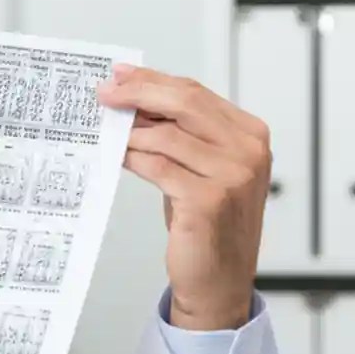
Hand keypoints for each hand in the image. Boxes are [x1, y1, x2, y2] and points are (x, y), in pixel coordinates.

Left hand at [98, 64, 269, 330]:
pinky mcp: (208, 199)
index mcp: (250, 134)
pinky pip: (156, 166)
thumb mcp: (199, 168)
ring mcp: (231, 175)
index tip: (121, 75)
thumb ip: (179, 134)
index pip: (195, 92)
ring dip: (128, 131)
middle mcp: (247, 151)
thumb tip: (132, 101)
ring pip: (164, 135)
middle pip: (183, 103)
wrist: (218, 279)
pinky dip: (130, 158)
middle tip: (104, 93)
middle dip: (137, 93)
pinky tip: (115, 156)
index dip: (153, 80)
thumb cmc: (205, 223)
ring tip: (106, 131)